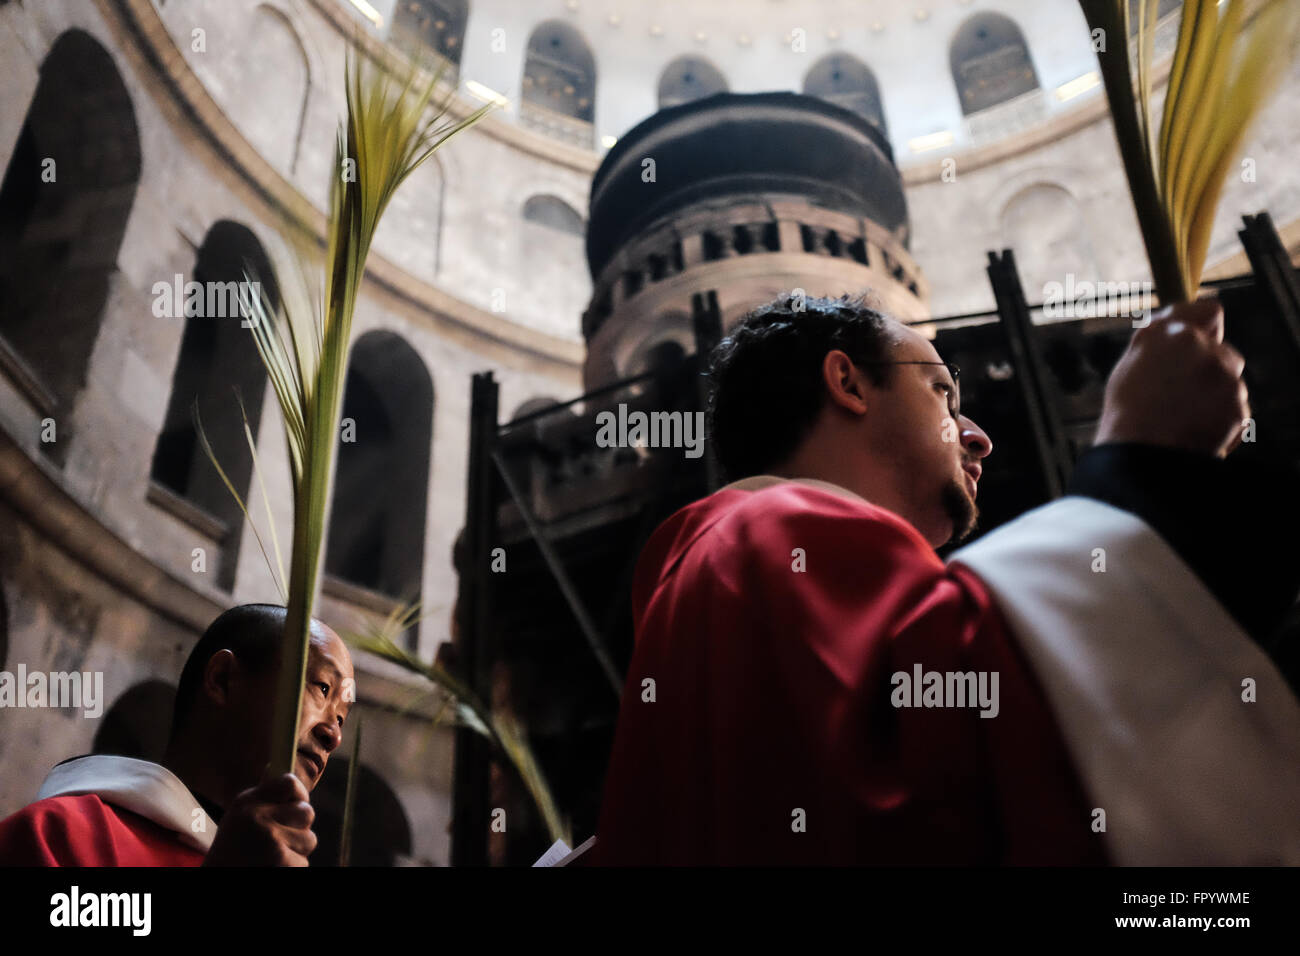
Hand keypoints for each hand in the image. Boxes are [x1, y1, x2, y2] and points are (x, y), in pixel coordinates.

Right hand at [202, 773, 316, 866]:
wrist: (220, 875)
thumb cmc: (233, 847)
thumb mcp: (240, 815)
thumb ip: (263, 796)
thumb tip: (279, 770)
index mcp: (247, 802)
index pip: (289, 782)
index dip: (298, 793)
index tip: (294, 803)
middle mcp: (258, 817)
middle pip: (307, 812)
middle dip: (300, 826)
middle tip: (281, 837)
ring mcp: (270, 839)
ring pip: (309, 839)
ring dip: (296, 849)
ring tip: (274, 855)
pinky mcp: (280, 860)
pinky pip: (303, 861)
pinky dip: (292, 866)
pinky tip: (273, 867)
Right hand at [1093, 297, 1249, 457]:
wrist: (1141, 457)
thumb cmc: (1127, 414)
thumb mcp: (1130, 365)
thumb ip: (1158, 341)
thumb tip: (1172, 328)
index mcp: (1171, 333)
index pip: (1210, 311)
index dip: (1206, 326)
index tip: (1201, 339)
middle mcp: (1203, 349)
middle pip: (1222, 352)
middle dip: (1209, 369)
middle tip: (1180, 394)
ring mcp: (1224, 379)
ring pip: (1229, 382)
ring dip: (1215, 396)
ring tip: (1183, 419)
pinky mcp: (1239, 407)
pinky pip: (1236, 410)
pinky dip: (1222, 420)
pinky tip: (1196, 432)